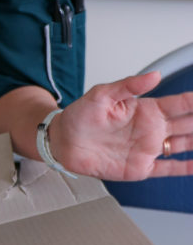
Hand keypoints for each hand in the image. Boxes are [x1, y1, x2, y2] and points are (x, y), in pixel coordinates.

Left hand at [50, 72, 192, 180]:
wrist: (63, 141)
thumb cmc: (81, 116)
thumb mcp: (102, 94)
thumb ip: (128, 86)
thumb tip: (153, 75)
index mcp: (146, 110)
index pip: (179, 104)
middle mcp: (151, 129)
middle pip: (188, 124)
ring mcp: (148, 149)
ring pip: (184, 145)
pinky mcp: (140, 168)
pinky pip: (168, 169)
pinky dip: (185, 168)